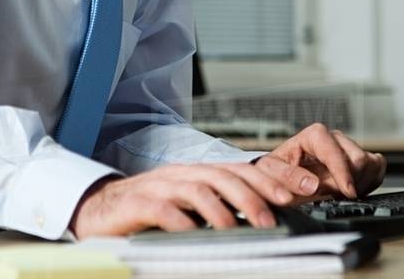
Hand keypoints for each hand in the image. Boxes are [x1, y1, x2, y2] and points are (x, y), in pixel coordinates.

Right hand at [69, 162, 298, 237]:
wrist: (101, 208)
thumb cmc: (151, 209)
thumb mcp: (191, 204)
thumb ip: (222, 206)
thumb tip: (267, 217)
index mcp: (201, 172)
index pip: (244, 168)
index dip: (275, 177)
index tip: (302, 190)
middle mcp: (185, 174)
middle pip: (226, 175)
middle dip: (256, 194)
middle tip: (278, 215)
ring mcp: (162, 186)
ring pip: (201, 188)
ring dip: (227, 209)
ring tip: (245, 228)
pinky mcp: (140, 203)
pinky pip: (167, 209)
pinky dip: (185, 222)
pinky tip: (198, 235)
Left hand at [256, 123, 386, 200]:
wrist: (282, 175)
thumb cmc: (275, 172)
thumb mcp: (270, 174)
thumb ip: (288, 178)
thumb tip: (311, 184)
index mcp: (313, 136)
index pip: (335, 150)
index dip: (343, 173)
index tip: (346, 192)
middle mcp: (333, 138)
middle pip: (358, 160)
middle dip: (349, 183)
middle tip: (332, 195)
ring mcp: (348, 147)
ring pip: (370, 165)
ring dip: (359, 184)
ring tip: (338, 193)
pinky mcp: (359, 158)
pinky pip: (378, 168)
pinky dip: (369, 183)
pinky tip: (351, 190)